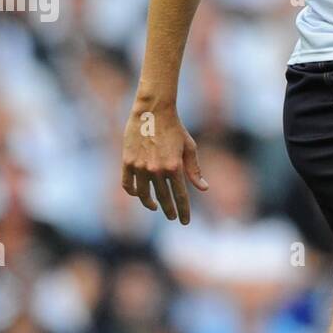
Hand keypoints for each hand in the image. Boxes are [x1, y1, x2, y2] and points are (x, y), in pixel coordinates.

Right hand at [121, 104, 207, 222]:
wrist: (153, 111)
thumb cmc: (175, 128)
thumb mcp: (189, 148)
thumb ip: (194, 170)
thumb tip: (204, 188)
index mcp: (174, 167)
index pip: (180, 196)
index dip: (183, 210)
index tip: (184, 221)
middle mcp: (157, 170)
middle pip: (163, 198)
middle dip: (169, 210)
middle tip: (172, 217)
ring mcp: (140, 166)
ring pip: (143, 194)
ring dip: (150, 203)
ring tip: (155, 207)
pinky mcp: (127, 161)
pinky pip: (128, 184)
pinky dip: (133, 192)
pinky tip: (139, 195)